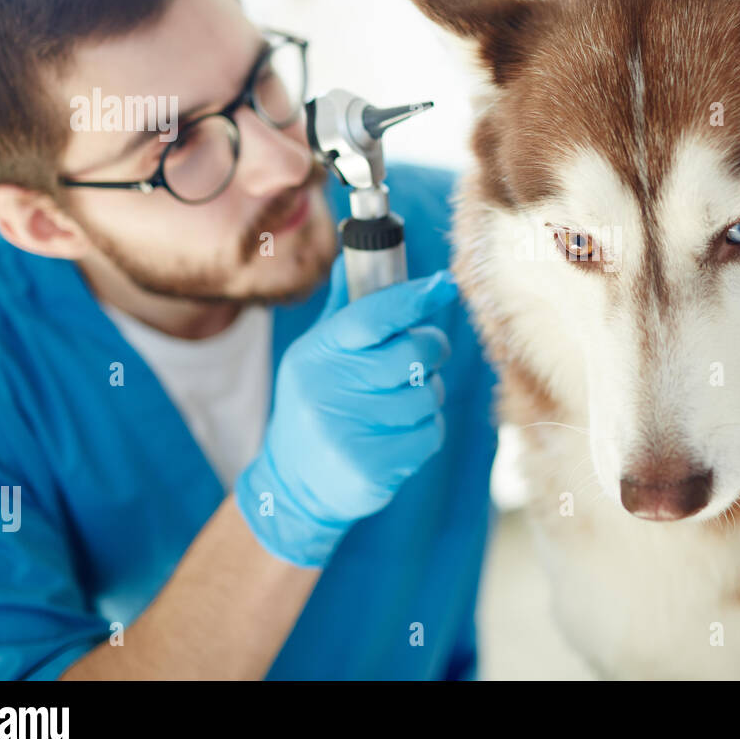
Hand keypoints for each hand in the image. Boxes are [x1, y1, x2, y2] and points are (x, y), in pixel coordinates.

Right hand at [234, 255, 458, 566]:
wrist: (295, 486)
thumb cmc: (316, 405)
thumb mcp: (315, 356)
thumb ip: (344, 310)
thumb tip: (357, 252)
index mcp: (317, 352)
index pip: (371, 315)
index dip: (413, 297)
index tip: (445, 284)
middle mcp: (329, 387)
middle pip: (415, 352)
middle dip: (430, 350)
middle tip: (421, 356)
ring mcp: (350, 429)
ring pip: (429, 393)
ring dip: (428, 394)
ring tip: (400, 402)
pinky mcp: (374, 465)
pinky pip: (431, 431)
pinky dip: (426, 429)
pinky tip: (398, 434)